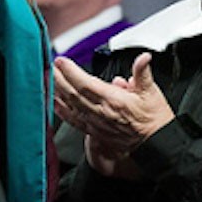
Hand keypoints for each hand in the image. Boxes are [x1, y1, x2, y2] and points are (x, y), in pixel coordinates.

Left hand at [53, 52, 174, 157]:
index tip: (61, 61)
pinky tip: (52, 102)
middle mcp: (101, 111)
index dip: (71, 72)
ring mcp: (95, 122)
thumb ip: (142, 72)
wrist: (156, 142)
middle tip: (49, 66)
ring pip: (70, 105)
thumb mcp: (152, 91)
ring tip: (46, 80)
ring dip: (56, 92)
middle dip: (58, 78)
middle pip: (73, 93)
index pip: (86, 83)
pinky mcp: (93, 130)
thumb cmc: (154, 118)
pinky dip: (60, 110)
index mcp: (114, 100)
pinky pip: (72, 119)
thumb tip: (143, 58)